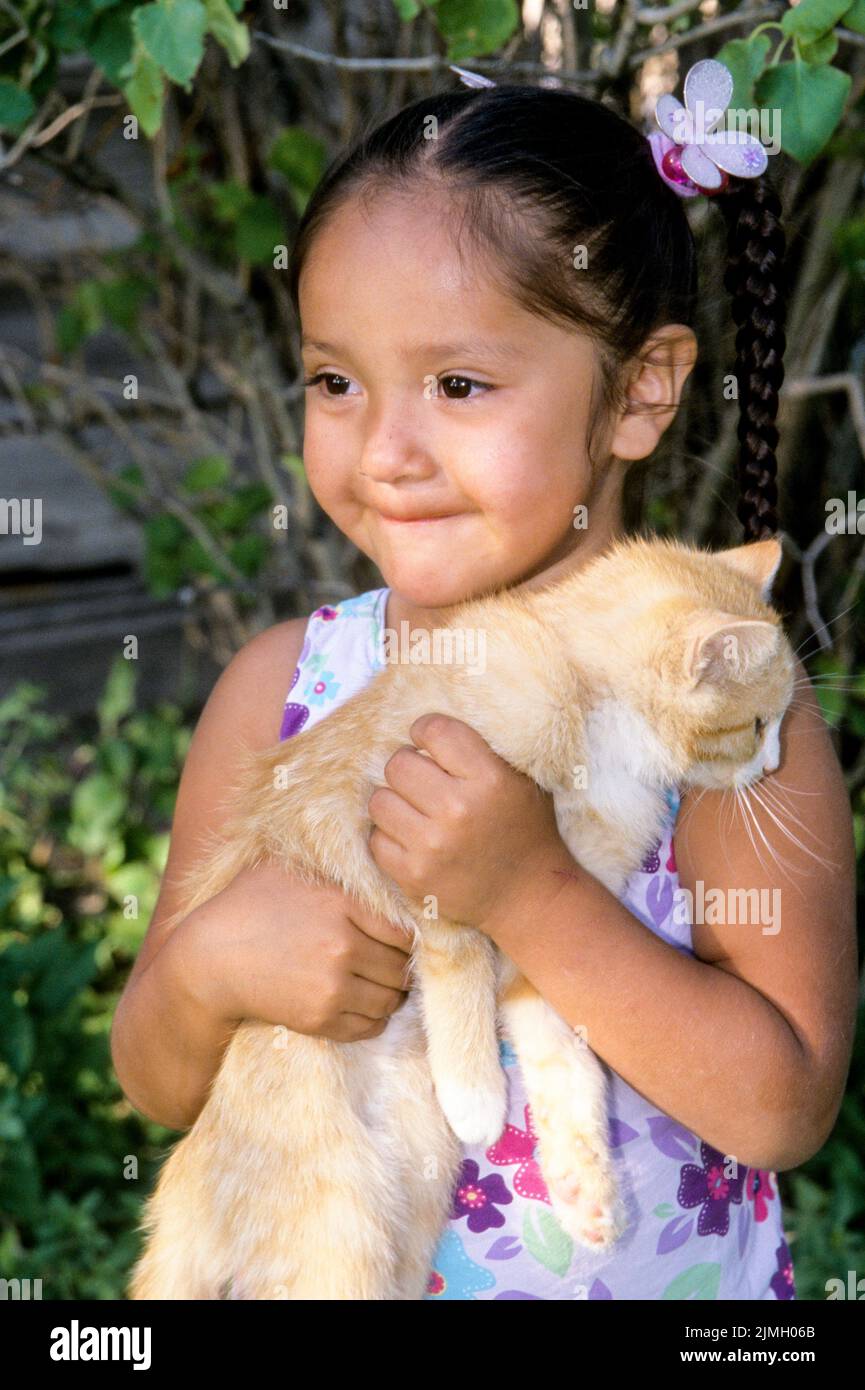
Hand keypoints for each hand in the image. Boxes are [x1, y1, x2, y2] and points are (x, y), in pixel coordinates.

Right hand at [185, 862, 413, 1042]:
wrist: (209, 961)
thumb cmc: (245, 907)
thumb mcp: (284, 870)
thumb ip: (328, 866)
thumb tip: (366, 852)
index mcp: (340, 904)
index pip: (402, 931)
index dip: (403, 939)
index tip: (396, 942)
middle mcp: (343, 946)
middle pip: (400, 967)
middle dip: (398, 968)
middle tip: (390, 967)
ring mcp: (333, 986)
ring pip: (391, 998)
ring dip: (390, 995)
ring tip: (378, 986)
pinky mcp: (320, 1018)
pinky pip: (370, 1025)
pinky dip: (373, 1018)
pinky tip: (361, 1004)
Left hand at [367, 712, 566, 929]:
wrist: (528, 896)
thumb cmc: (524, 829)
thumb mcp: (520, 779)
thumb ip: (482, 749)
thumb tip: (429, 722)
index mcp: (489, 779)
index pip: (434, 730)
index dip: (425, 732)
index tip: (428, 743)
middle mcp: (459, 810)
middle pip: (398, 764)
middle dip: (408, 768)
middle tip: (423, 781)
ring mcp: (432, 846)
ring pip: (380, 800)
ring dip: (394, 801)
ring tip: (415, 810)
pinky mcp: (413, 876)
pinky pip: (376, 839)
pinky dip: (389, 836)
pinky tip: (412, 838)